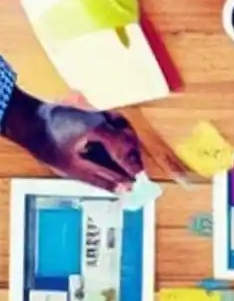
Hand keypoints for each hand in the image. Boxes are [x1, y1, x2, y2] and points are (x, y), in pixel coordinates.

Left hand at [2, 89, 142, 191]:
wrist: (28, 120)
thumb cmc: (45, 141)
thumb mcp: (71, 167)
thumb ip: (100, 178)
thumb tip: (122, 188)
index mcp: (96, 128)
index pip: (125, 148)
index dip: (133, 165)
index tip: (138, 180)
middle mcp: (101, 117)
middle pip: (129, 138)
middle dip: (134, 158)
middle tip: (136, 176)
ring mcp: (99, 112)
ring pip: (126, 130)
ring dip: (131, 148)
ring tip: (130, 165)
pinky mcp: (96, 113)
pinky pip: (119, 125)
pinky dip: (124, 138)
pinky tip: (120, 149)